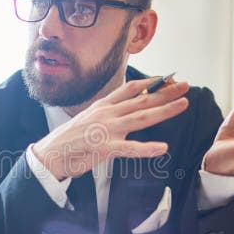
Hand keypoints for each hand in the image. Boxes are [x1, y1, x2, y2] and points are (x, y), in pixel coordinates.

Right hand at [32, 77, 189, 179]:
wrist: (48, 155)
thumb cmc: (68, 141)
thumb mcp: (87, 119)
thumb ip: (105, 114)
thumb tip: (121, 111)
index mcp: (103, 106)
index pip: (131, 89)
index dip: (151, 82)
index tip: (168, 78)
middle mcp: (106, 113)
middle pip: (142, 100)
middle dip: (165, 92)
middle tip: (184, 85)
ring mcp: (106, 130)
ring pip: (141, 117)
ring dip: (164, 111)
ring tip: (182, 105)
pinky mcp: (104, 148)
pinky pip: (130, 149)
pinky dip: (147, 149)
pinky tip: (162, 148)